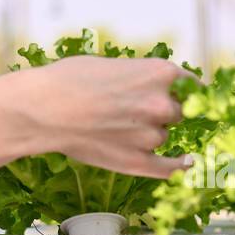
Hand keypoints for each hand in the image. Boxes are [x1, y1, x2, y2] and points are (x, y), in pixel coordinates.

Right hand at [20, 56, 196, 178]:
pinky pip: (170, 168)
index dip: (186, 91)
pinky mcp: (139, 161)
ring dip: (149, 133)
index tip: (187, 97)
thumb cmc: (69, 80)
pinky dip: (180, 166)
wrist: (41, 109)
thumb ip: (143, 77)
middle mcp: (163, 104)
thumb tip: (159, 87)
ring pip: (163, 136)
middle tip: (131, 109)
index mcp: (161, 73)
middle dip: (162, 111)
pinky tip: (187, 163)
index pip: (193, 84)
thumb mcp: (113, 65)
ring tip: (114, 126)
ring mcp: (152, 135)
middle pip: (178, 111)